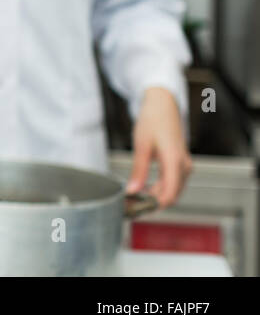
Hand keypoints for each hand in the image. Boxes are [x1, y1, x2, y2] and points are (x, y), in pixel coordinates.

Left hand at [126, 87, 191, 208]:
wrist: (163, 105)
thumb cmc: (153, 120)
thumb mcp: (141, 145)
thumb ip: (138, 171)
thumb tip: (132, 191)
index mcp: (175, 161)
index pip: (170, 193)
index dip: (155, 205)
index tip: (138, 209)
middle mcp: (183, 166)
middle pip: (171, 194)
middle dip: (152, 202)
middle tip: (131, 204)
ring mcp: (184, 165)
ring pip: (172, 189)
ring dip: (155, 196)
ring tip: (134, 196)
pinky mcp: (180, 163)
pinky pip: (172, 182)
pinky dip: (160, 188)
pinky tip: (144, 188)